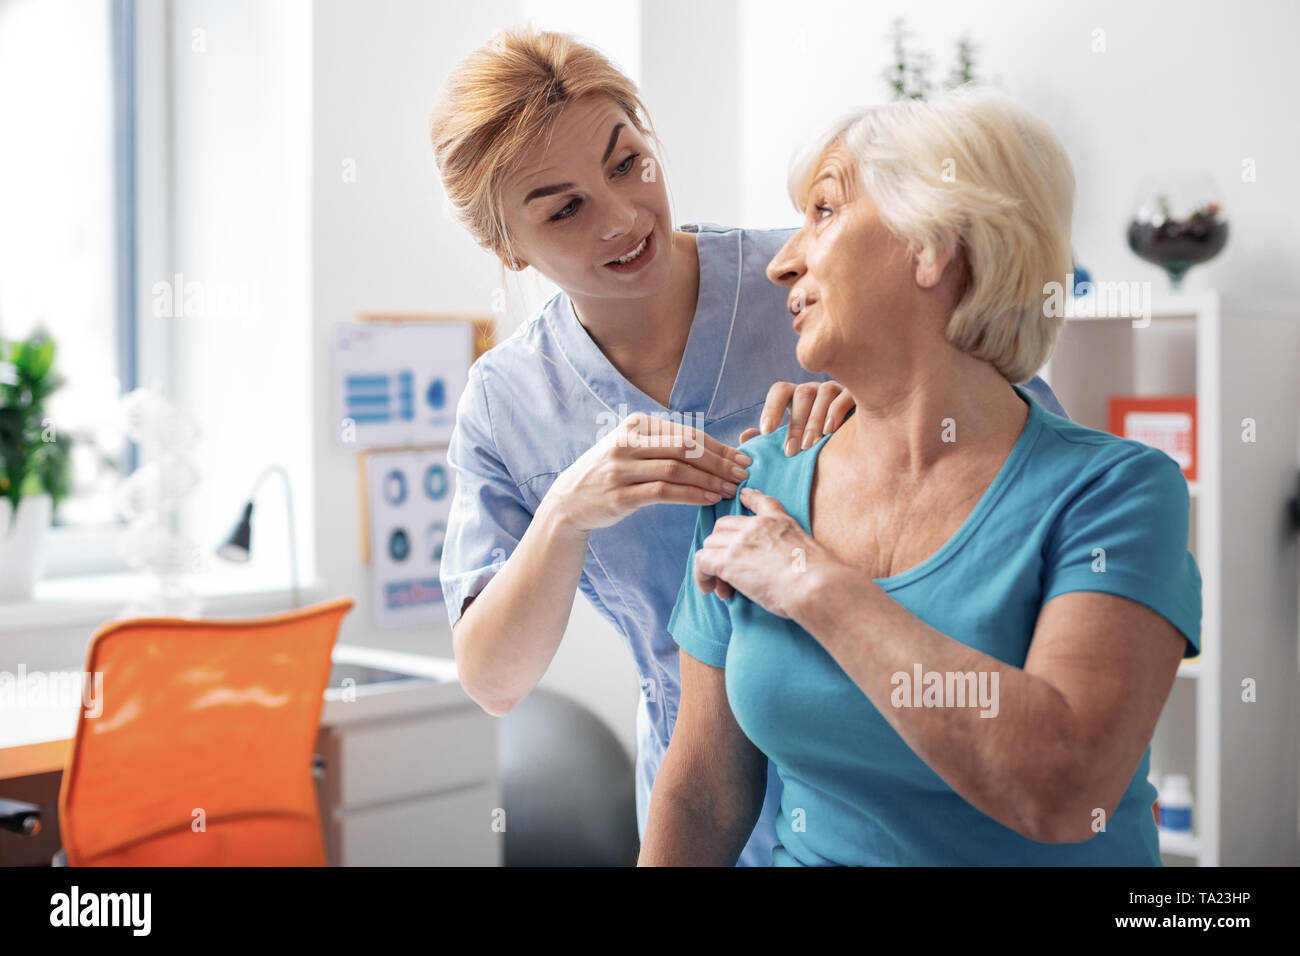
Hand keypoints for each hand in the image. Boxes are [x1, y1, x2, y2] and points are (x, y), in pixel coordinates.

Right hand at [544, 413, 751, 534]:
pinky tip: (709, 500)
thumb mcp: (632, 448)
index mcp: (635, 426)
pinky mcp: (620, 496)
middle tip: (743, 474)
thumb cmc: (611, 473)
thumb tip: (716, 451)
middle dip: (720, 462)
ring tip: (731, 490)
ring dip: (710, 481)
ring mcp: (622, 469)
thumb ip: (665, 445)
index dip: (719, 447)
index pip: (687, 433)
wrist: (570, 501)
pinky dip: (692, 495)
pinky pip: (664, 492)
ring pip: (677, 470)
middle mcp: (627, 442)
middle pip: (686, 448)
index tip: (742, 458)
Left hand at [693, 486, 832, 617]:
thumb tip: (787, 566)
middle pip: (723, 527)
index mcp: (779, 521)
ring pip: (710, 544)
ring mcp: (740, 542)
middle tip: (731, 572)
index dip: (748, 499)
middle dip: (722, 547)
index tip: (743, 497)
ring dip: (712, 564)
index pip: (759, 502)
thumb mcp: (811, 549)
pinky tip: (709, 588)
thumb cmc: (818, 577)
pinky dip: (701, 575)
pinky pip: (702, 561)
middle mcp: (756, 526)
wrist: (814, 585)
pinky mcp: (728, 562)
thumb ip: (793, 547)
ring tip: (724, 587)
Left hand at [738, 380, 854, 453]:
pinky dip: (836, 412)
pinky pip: (845, 397)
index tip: (766, 432)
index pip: (780, 391)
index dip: (771, 408)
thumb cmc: (815, 444)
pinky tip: (829, 431)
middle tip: (790, 451)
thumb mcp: (792, 441)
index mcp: (796, 397)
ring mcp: (837, 390)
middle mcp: (815, 390)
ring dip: (814, 420)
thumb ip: (769, 439)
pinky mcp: (856, 396)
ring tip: (808, 445)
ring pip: (823, 393)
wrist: (851, 448)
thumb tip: (745, 436)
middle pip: (802, 394)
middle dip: (795, 424)